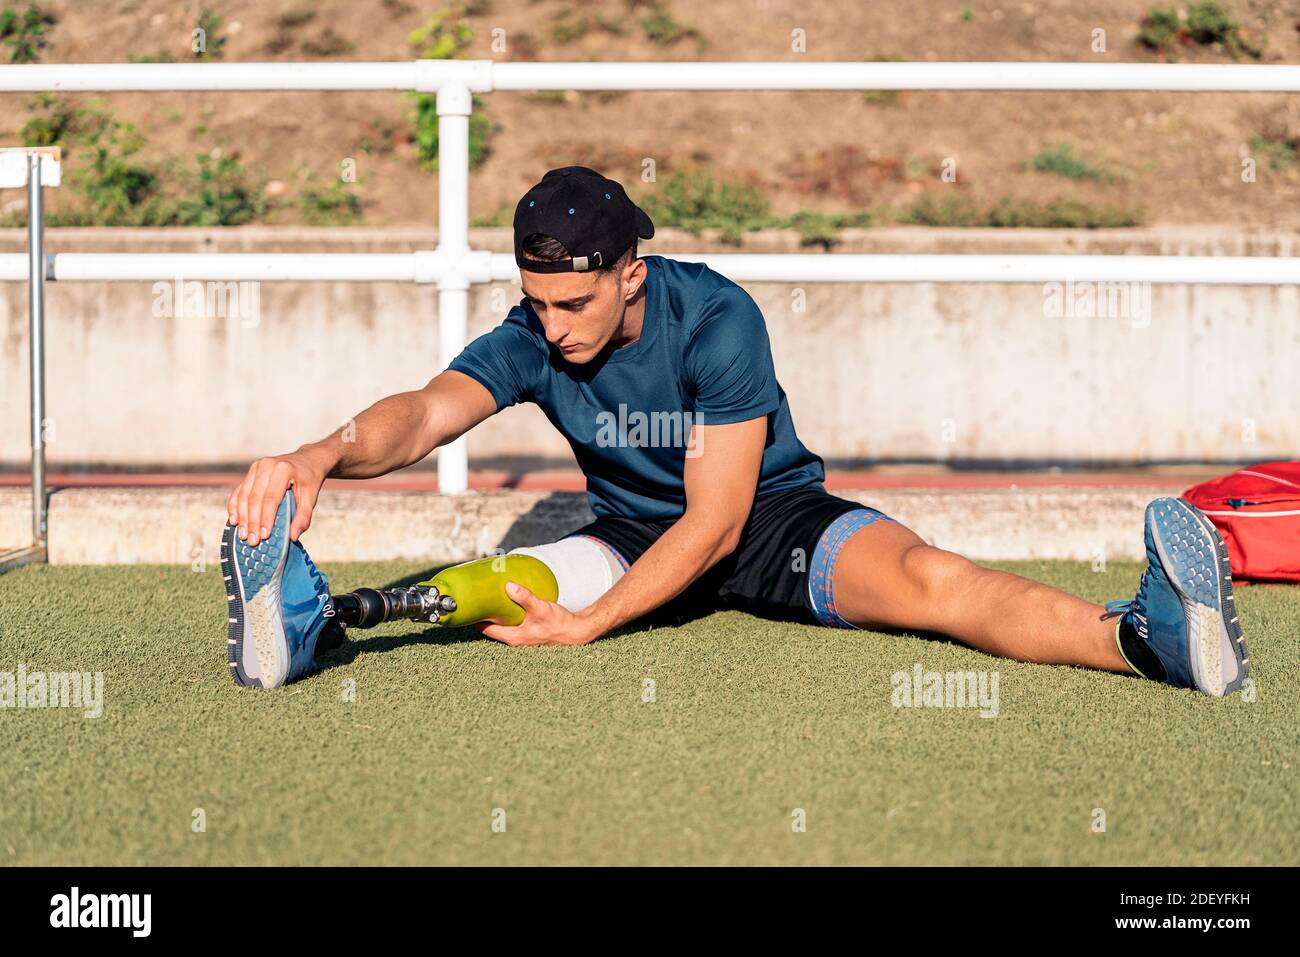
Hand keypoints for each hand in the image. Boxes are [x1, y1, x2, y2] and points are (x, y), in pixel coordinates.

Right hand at [227, 448, 331, 545]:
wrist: (307, 460)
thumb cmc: (310, 479)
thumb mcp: (312, 496)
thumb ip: (303, 516)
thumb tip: (293, 536)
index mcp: (283, 469)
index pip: (271, 498)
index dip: (266, 518)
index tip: (264, 535)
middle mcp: (267, 465)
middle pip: (255, 498)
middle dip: (252, 521)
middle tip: (252, 540)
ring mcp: (256, 467)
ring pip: (244, 495)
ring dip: (242, 517)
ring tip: (243, 535)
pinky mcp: (251, 471)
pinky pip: (240, 491)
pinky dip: (235, 506)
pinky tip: (234, 521)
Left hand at [477, 582, 600, 646]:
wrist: (576, 631)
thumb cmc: (558, 623)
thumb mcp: (540, 608)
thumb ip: (524, 597)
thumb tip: (508, 586)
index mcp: (513, 637)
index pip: (485, 629)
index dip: (476, 618)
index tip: (469, 604)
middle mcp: (514, 640)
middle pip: (491, 627)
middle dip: (484, 614)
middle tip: (478, 598)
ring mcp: (521, 637)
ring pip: (501, 625)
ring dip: (496, 614)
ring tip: (490, 598)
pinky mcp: (528, 632)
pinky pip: (511, 623)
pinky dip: (507, 614)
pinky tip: (508, 603)